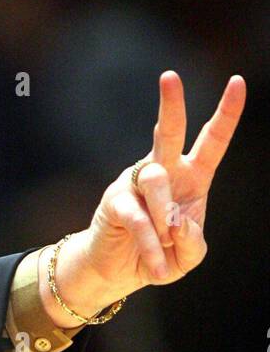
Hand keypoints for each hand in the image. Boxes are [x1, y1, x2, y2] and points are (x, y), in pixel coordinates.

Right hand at [43, 71, 246, 323]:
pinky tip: (154, 258)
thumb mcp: (187, 258)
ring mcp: (135, 183)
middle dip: (171, 105)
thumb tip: (177, 222)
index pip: (211, 141)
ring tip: (164, 244)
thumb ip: (192, 242)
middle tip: (169, 76)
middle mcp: (164, 172)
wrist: (117, 275)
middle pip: (169, 132)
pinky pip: (137, 214)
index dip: (226, 114)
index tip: (237, 83)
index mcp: (191, 179)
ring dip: (164, 215)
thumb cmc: (158, 257)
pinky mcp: (115, 200)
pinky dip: (150, 241)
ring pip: (156, 178)